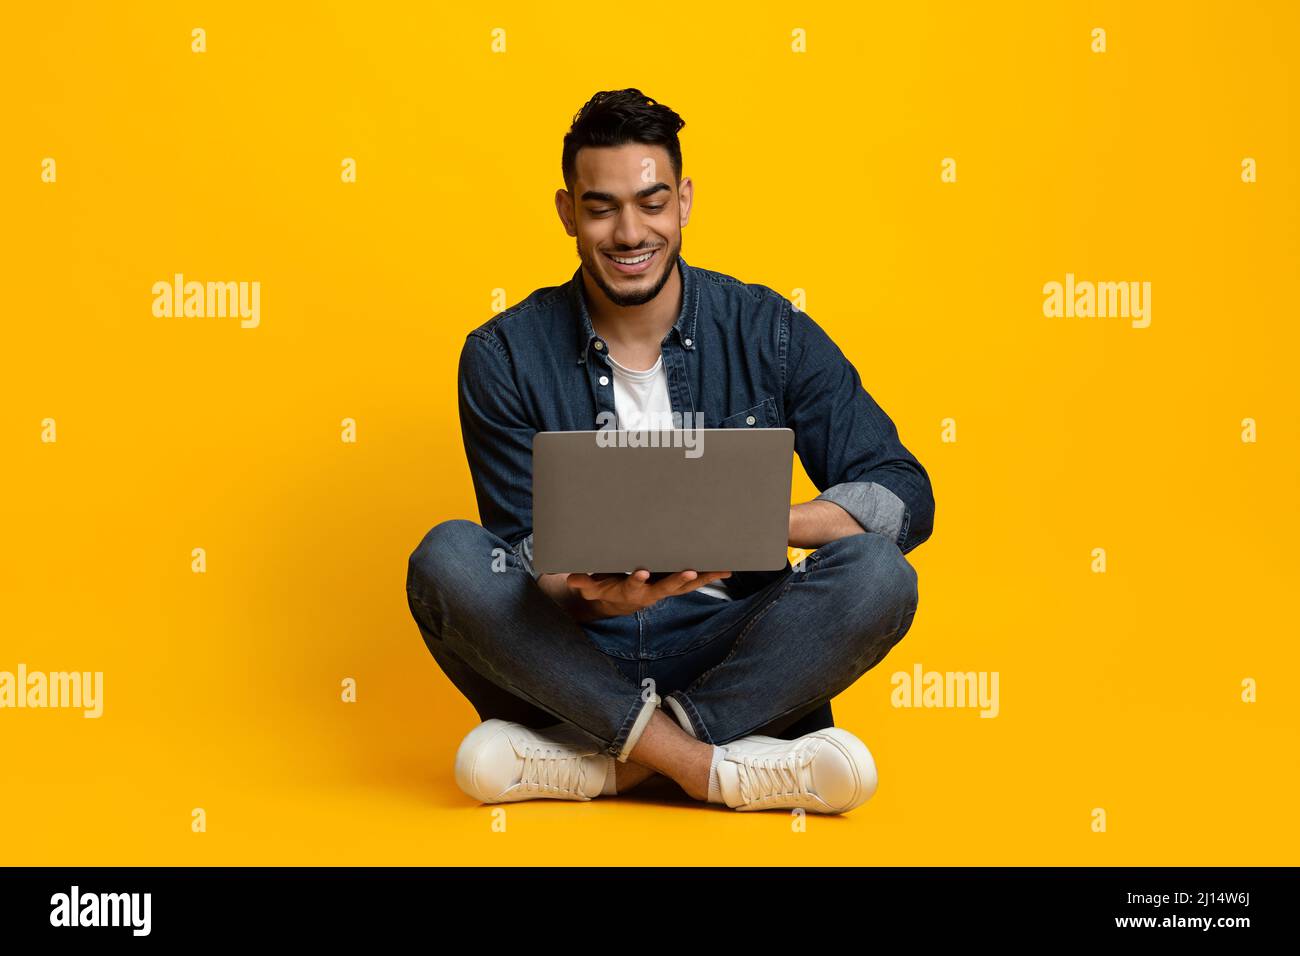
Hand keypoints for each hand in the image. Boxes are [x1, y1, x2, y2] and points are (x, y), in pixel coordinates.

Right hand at [563, 569, 731, 619]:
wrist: (620, 601)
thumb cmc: (606, 588)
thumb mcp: (591, 588)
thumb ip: (583, 583)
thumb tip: (571, 578)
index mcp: (631, 591)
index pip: (633, 586)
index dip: (637, 580)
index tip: (640, 572)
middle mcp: (652, 592)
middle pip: (666, 587)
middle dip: (678, 580)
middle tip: (690, 572)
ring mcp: (666, 589)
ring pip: (687, 585)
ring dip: (704, 578)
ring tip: (722, 569)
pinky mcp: (676, 584)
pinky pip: (695, 580)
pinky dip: (710, 574)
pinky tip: (726, 567)